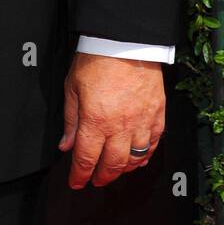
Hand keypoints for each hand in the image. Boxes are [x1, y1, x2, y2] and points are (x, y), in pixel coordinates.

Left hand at [59, 51, 164, 189]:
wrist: (125, 41)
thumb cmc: (96, 60)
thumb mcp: (72, 88)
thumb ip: (70, 120)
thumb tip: (66, 144)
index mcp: (95, 120)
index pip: (86, 158)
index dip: (80, 175)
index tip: (76, 182)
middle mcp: (120, 126)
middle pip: (112, 164)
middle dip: (102, 177)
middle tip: (95, 180)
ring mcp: (141, 122)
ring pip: (135, 158)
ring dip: (124, 169)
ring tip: (115, 170)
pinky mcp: (157, 114)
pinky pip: (154, 144)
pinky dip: (146, 155)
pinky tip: (139, 158)